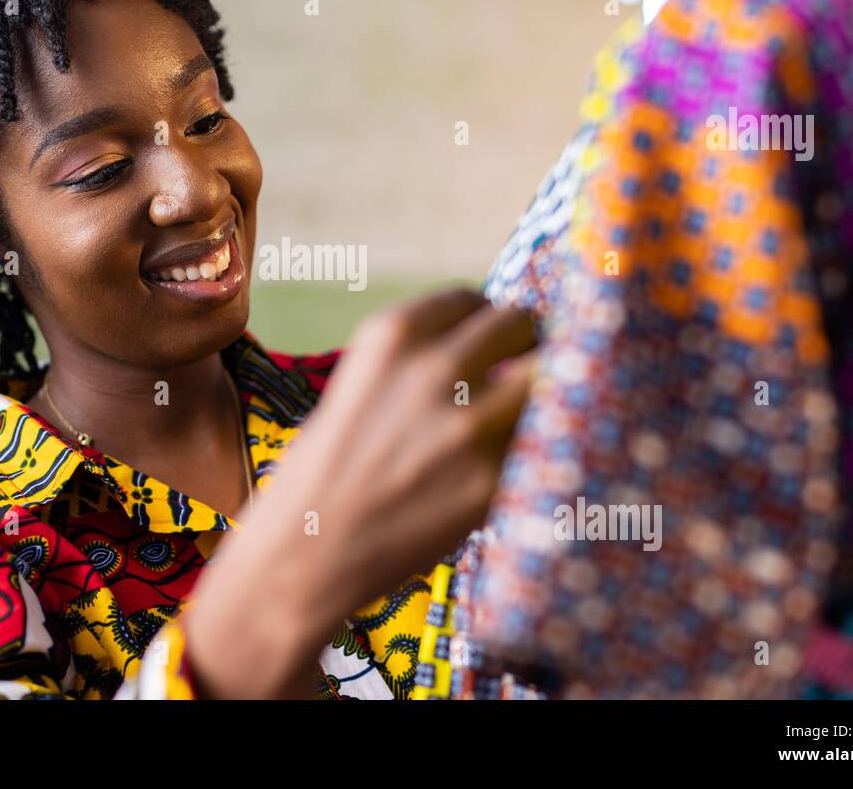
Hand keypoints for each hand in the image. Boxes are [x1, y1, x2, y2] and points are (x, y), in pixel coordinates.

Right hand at [184, 287, 534, 697]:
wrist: (305, 553)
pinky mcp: (492, 480)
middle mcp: (435, 368)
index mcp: (392, 335)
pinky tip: (509, 465)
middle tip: (519, 372)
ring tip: (526, 413)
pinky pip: (540, 443)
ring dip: (542, 390)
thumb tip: (490, 349)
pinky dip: (535, 448)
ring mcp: (469, 425)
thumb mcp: (360, 384)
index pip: (472, 299)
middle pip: (518, 324)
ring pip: (546, 378)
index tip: (488, 343)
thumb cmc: (324, 471)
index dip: (484, 322)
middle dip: (523, 345)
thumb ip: (418, 361)